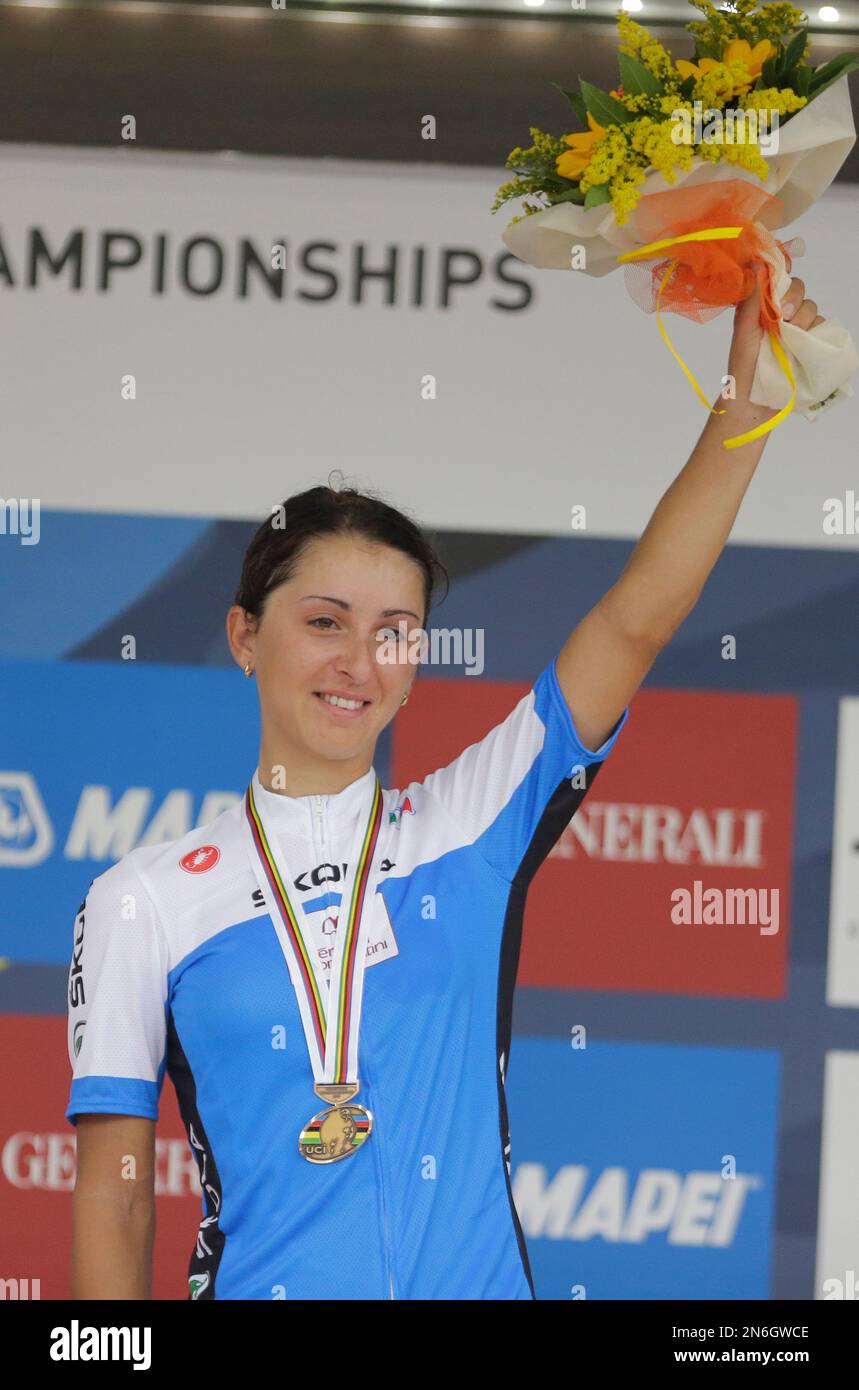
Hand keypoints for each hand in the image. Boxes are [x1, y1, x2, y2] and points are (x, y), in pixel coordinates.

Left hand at [727, 273, 826, 407]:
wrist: (755, 399)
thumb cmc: (743, 365)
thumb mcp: (743, 329)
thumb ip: (751, 298)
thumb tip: (756, 263)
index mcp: (761, 306)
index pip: (778, 278)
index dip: (782, 275)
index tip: (781, 282)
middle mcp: (780, 313)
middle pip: (798, 288)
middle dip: (793, 299)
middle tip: (782, 318)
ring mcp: (796, 327)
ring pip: (811, 306)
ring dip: (801, 319)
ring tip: (788, 338)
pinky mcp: (810, 342)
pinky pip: (822, 325)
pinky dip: (815, 331)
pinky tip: (804, 343)